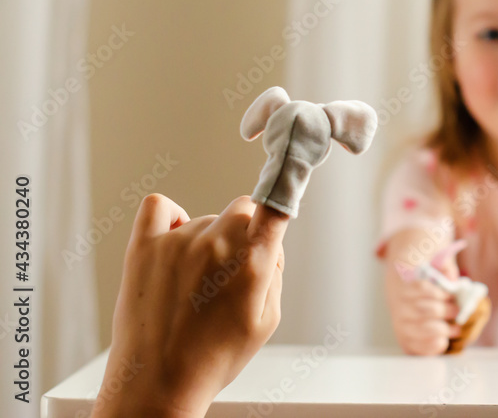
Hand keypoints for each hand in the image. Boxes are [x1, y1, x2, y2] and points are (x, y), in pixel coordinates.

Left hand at [92, 193, 287, 417]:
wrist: (156, 383)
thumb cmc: (213, 358)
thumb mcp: (266, 322)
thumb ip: (274, 274)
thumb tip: (269, 244)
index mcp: (252, 263)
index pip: (275, 206)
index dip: (284, 190)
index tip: (286, 182)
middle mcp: (216, 245)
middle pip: (242, 209)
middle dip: (245, 231)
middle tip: (232, 270)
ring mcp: (176, 242)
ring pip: (206, 219)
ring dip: (208, 239)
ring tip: (194, 283)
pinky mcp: (143, 248)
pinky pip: (158, 207)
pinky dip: (168, 216)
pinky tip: (172, 241)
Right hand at [384, 235, 463, 355]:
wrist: (405, 306)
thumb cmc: (425, 291)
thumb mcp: (433, 273)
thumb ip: (444, 271)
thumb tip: (454, 281)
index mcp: (406, 289)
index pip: (422, 288)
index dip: (440, 292)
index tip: (451, 294)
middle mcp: (401, 308)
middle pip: (430, 309)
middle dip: (448, 311)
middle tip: (458, 311)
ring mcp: (402, 327)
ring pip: (427, 329)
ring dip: (445, 329)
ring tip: (456, 329)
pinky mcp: (406, 343)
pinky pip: (422, 347)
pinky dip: (436, 345)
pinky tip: (444, 341)